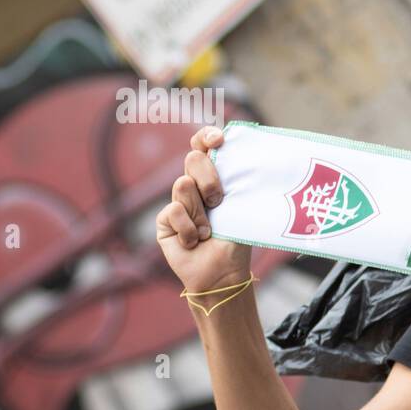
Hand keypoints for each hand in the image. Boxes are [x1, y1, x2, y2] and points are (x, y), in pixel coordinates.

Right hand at [156, 126, 251, 297]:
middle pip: (193, 159)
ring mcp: (178, 201)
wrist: (222, 272)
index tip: (219, 140)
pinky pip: (173, 212)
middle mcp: (194, 186)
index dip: (207, 137)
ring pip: (182, 185)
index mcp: (214, 178)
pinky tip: (195, 242)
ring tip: (208, 231)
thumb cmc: (236, 240)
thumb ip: (237, 183)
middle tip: (219, 201)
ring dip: (201, 212)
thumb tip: (246, 158)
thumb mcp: (241, 207)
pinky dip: (189, 230)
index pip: (204, 147)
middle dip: (209, 179)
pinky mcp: (164, 220)